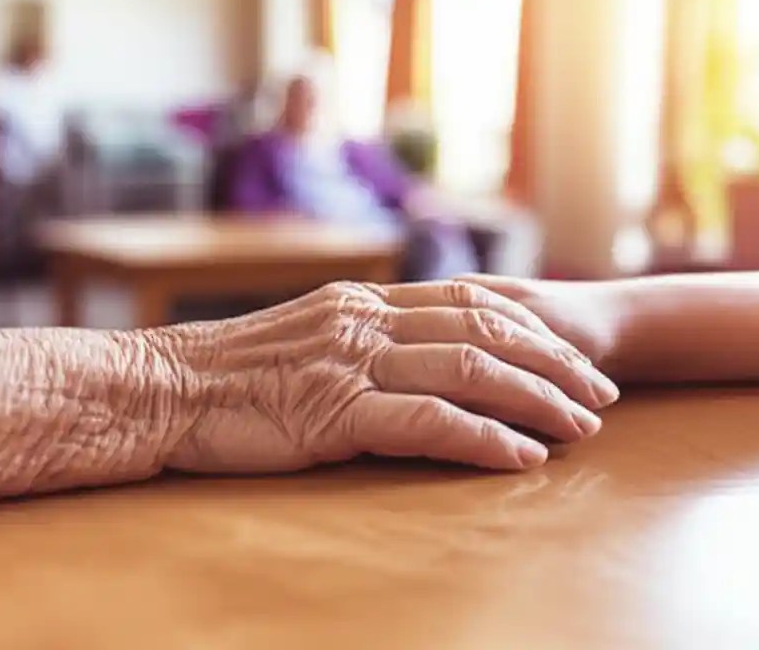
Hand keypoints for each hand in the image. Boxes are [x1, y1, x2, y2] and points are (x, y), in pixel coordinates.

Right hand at [150, 280, 618, 473]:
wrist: (157, 391)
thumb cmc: (224, 376)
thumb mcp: (301, 338)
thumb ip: (359, 338)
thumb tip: (409, 354)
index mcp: (363, 299)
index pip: (471, 299)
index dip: (532, 326)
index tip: (573, 352)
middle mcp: (367, 319)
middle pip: (488, 327)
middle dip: (555, 362)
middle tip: (601, 393)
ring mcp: (353, 361)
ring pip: (472, 369)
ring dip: (537, 400)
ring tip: (582, 428)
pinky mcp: (336, 411)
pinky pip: (430, 421)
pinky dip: (485, 439)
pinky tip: (522, 458)